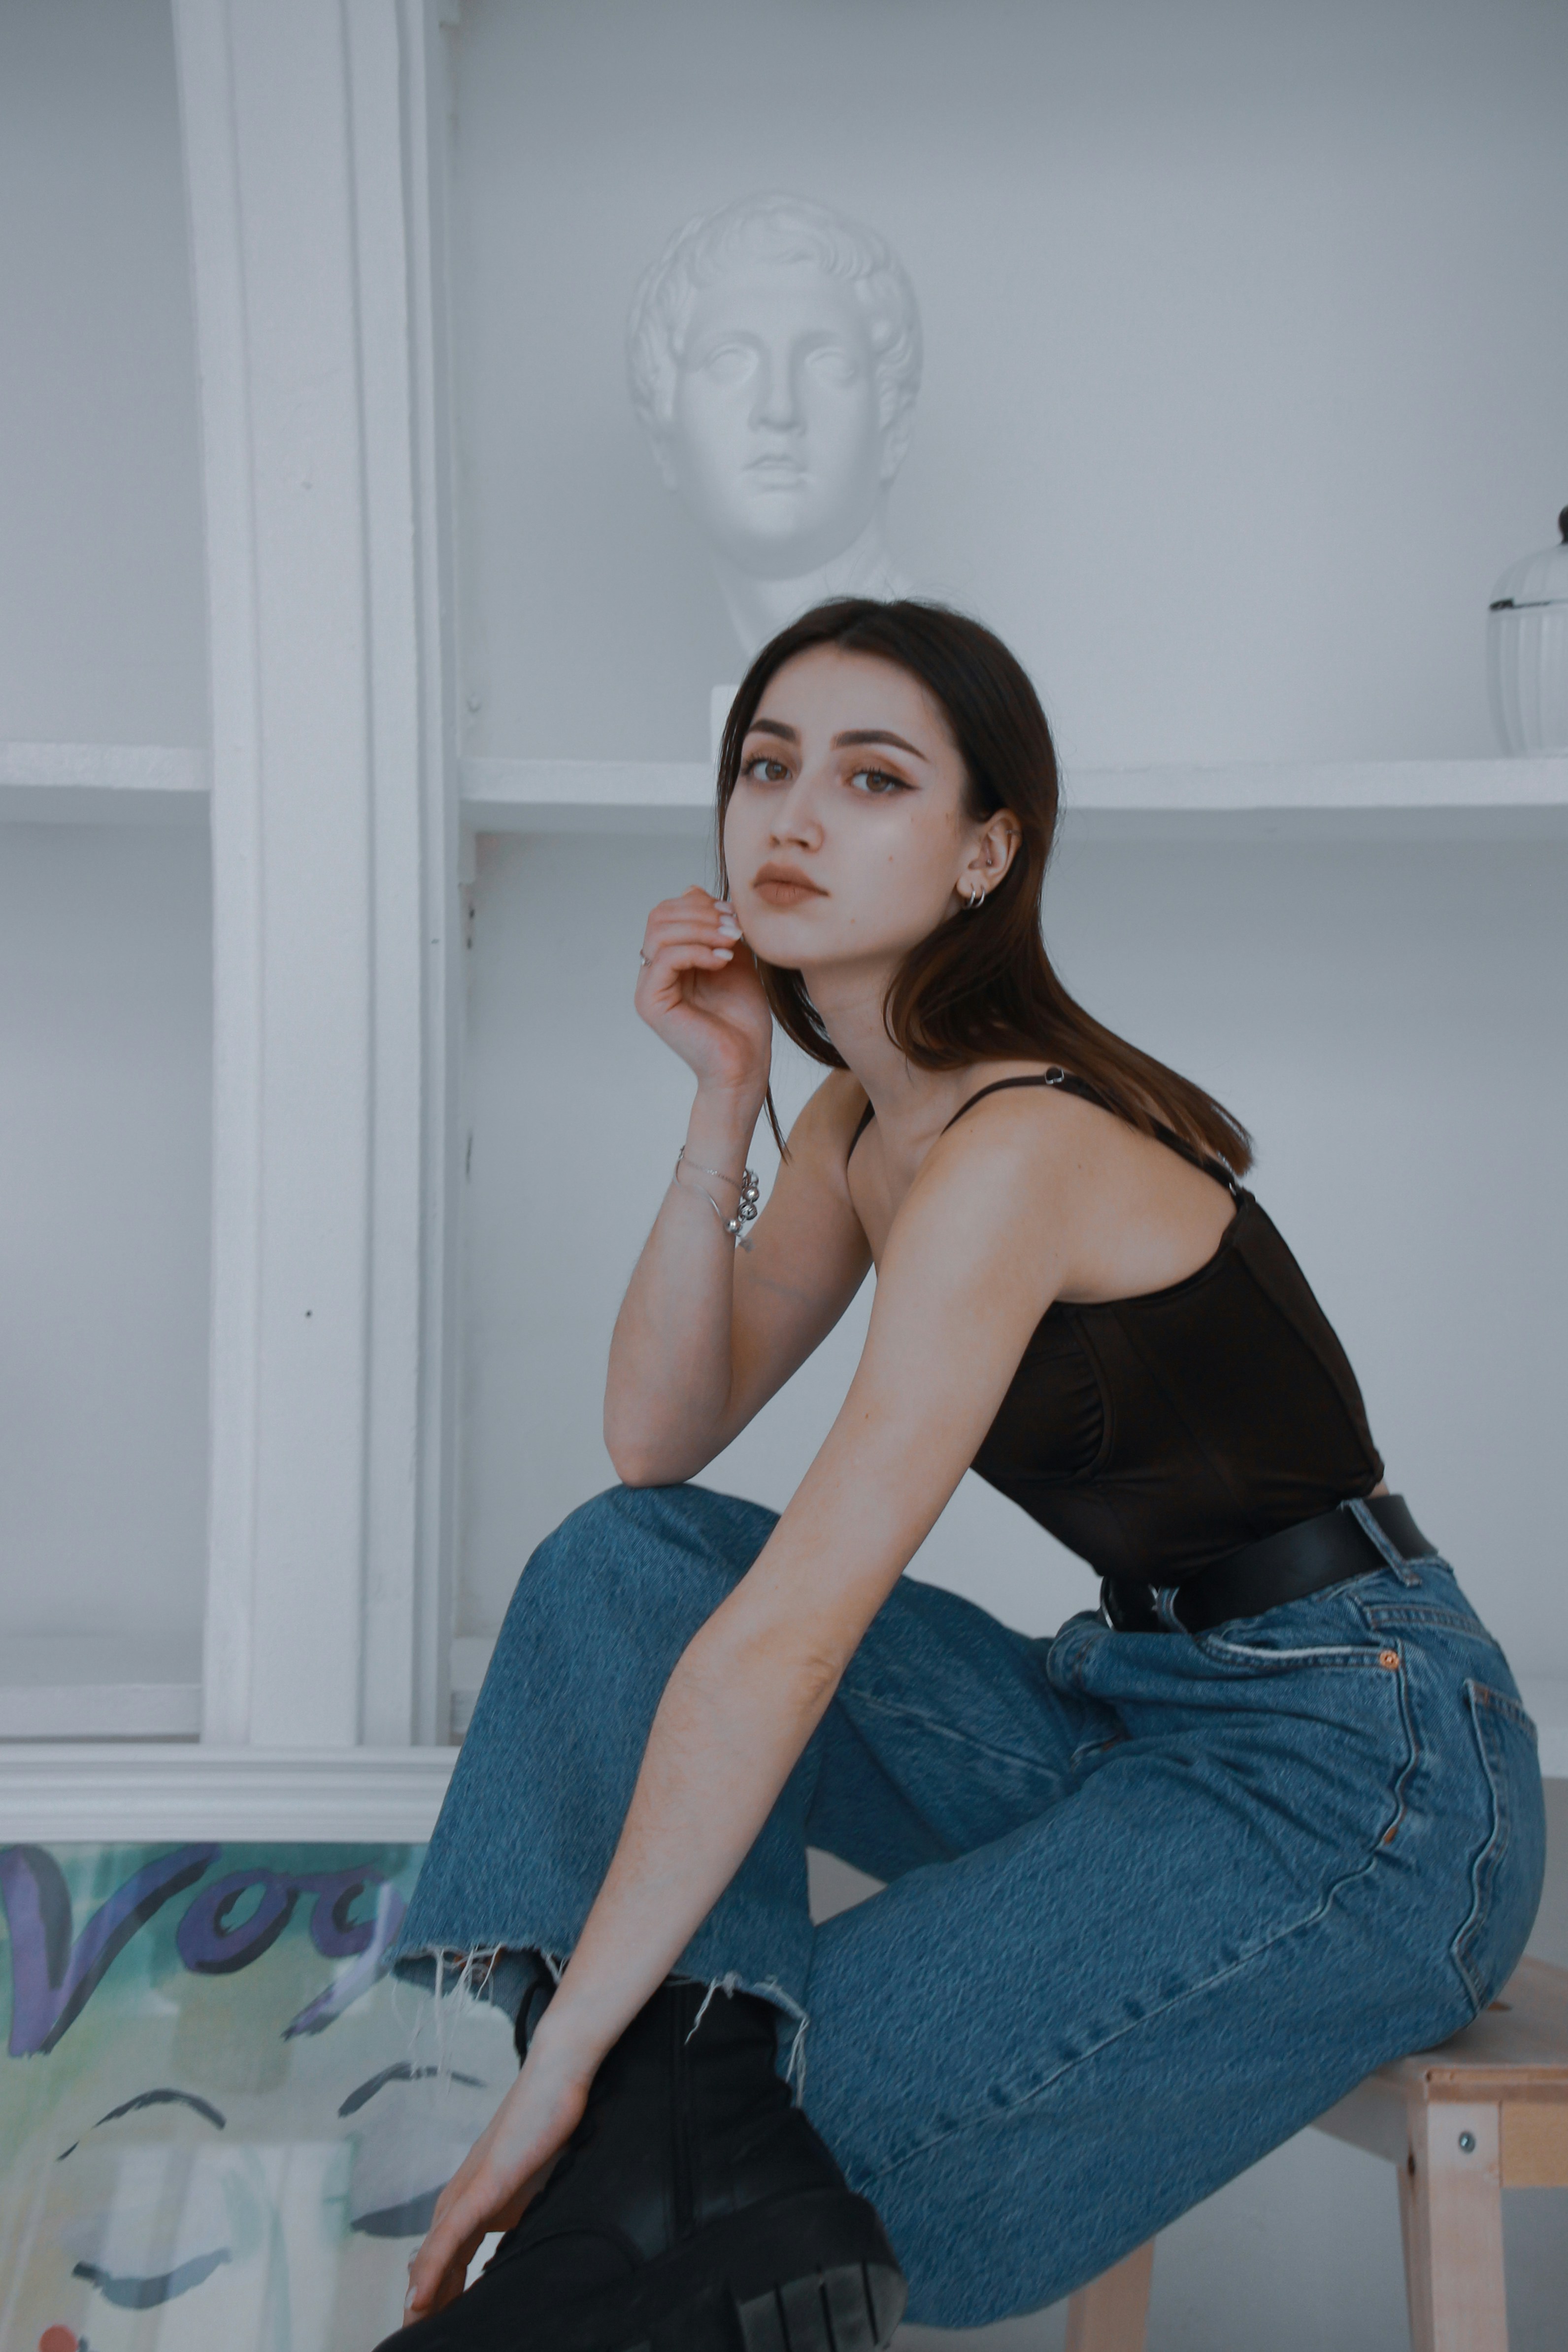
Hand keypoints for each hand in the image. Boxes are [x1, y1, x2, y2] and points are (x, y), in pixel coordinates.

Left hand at [401, 2037, 590, 2321]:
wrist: (556, 2077)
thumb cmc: (549, 2126)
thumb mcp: (535, 2185)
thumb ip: (521, 2214)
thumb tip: (518, 2250)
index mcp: (476, 2202)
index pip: (449, 2260)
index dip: (440, 2297)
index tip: (435, 2330)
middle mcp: (462, 2199)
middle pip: (434, 2264)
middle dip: (426, 2305)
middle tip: (416, 2340)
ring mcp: (469, 2192)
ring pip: (433, 2258)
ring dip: (420, 2299)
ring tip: (410, 2332)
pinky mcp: (482, 2187)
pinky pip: (449, 2239)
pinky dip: (431, 2271)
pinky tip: (418, 2301)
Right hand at [634, 886, 771, 1100]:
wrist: (745, 1063)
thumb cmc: (742, 1018)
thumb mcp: (733, 958)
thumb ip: (715, 928)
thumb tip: (692, 888)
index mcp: (668, 961)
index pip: (667, 912)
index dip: (699, 904)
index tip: (734, 915)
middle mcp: (652, 972)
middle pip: (659, 916)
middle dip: (701, 913)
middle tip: (735, 927)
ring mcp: (647, 988)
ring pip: (660, 933)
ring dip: (701, 929)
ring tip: (732, 942)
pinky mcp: (650, 1002)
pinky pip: (664, 958)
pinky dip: (697, 951)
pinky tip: (724, 960)